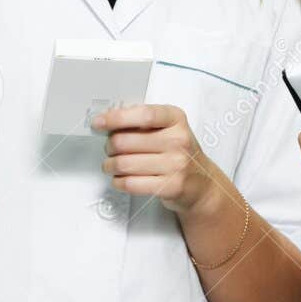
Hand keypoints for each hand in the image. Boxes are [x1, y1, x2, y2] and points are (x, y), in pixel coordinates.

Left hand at [93, 104, 226, 214]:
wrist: (201, 184)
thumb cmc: (179, 153)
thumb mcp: (169, 128)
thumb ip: (143, 122)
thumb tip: (109, 120)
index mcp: (176, 119)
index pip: (143, 114)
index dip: (116, 118)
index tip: (99, 122)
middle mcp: (178, 140)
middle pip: (126, 141)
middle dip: (109, 146)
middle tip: (109, 148)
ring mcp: (176, 165)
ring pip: (124, 164)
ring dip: (110, 165)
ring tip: (111, 165)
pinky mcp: (170, 186)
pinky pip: (131, 183)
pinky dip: (118, 181)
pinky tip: (120, 178)